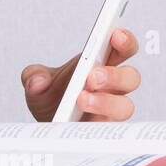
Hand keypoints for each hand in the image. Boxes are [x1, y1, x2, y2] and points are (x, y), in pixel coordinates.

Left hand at [20, 28, 140, 122]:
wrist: (45, 123)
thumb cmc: (50, 96)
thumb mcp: (36, 81)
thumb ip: (34, 76)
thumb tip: (38, 82)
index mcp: (102, 64)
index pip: (124, 48)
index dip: (125, 41)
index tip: (116, 35)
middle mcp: (113, 86)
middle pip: (131, 77)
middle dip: (114, 75)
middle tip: (92, 77)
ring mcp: (112, 109)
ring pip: (125, 105)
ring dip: (105, 102)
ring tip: (82, 100)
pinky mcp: (105, 130)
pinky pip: (110, 129)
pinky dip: (95, 123)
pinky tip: (79, 123)